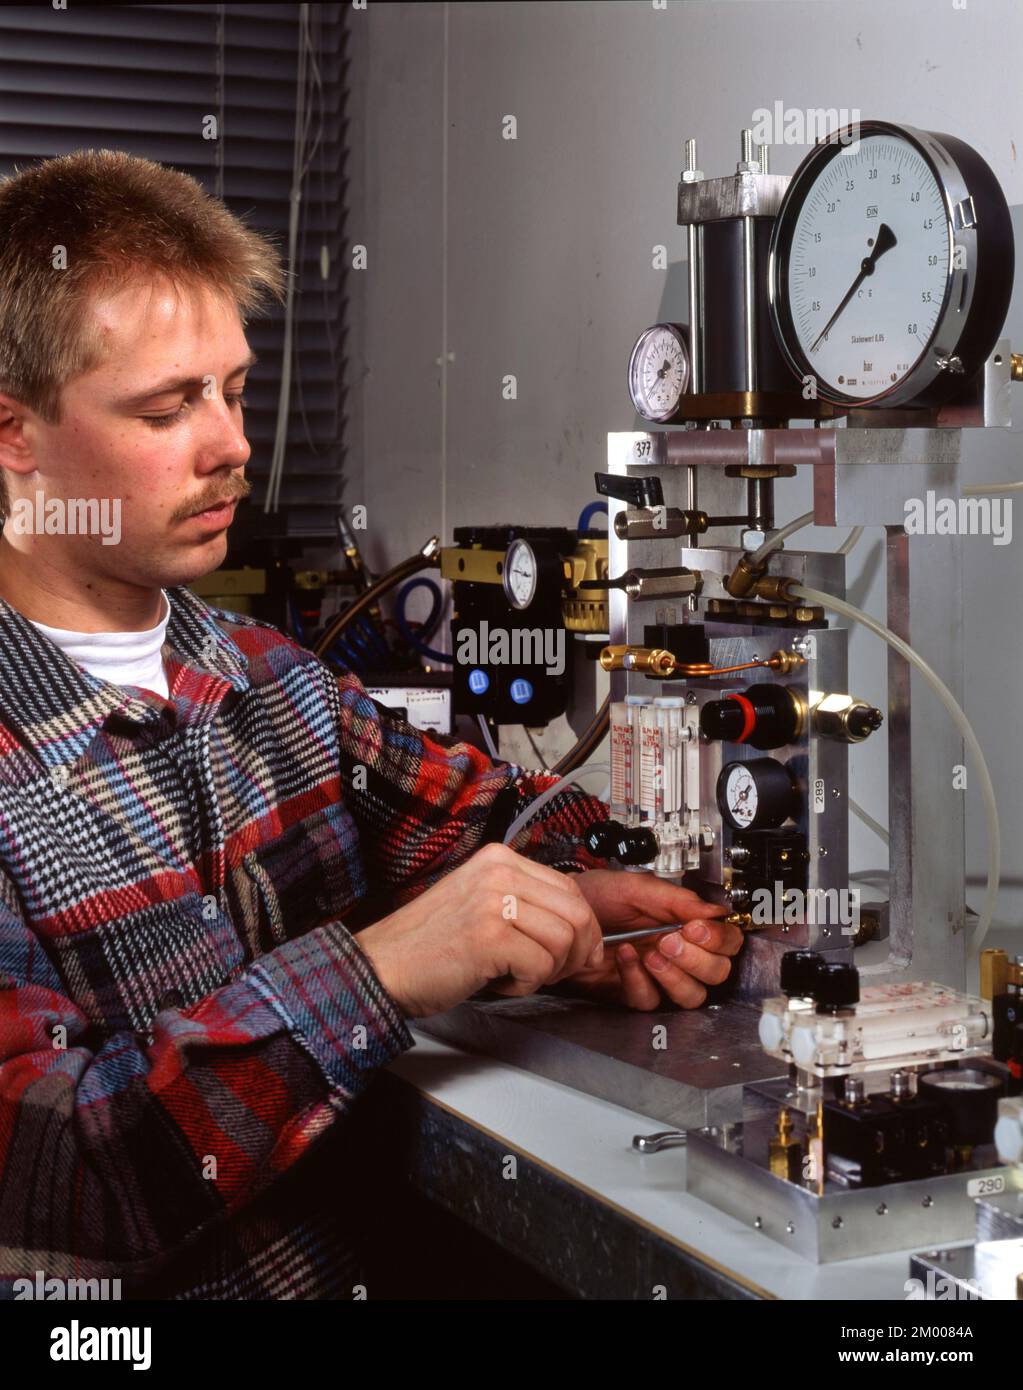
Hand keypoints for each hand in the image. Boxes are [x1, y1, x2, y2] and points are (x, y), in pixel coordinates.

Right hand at [355, 842, 603, 1017]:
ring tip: (514, 975)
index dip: (583, 929)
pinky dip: (526, 985)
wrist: (383, 966)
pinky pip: (540, 966)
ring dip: (548, 971)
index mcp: (500, 859)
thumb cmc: (432, 943)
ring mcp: (494, 902)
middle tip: (552, 973)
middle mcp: (499, 872)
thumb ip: (526, 905)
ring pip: (564, 941)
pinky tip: (498, 982)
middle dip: (575, 953)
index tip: (576, 954)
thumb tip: (584, 931)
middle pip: (577, 913)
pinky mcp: (489, 936)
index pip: (571, 889)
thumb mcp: (482, 904)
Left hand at [561, 868, 743, 1009]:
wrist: (560, 914)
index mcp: (684, 923)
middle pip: (716, 973)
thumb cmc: (593, 896)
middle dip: (699, 959)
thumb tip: (715, 910)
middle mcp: (676, 952)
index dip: (719, 938)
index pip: (726, 941)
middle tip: (671, 941)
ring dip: (676, 976)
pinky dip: (640, 981)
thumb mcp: (635, 887)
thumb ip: (677, 899)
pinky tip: (625, 958)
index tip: (697, 928)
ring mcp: (657, 975)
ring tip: (652, 953)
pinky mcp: (633, 991)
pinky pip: (650, 1001)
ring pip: (691, 996)